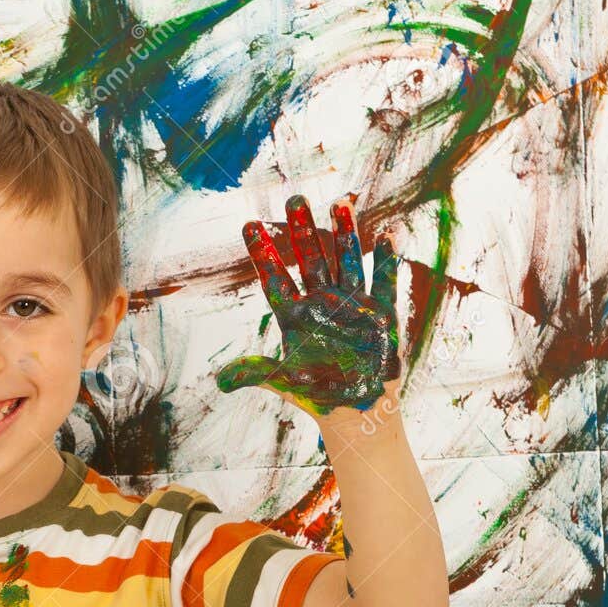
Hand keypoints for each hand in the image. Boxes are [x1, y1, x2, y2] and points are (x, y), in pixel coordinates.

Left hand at [215, 194, 399, 416]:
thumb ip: (255, 373)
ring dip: (344, 233)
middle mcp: (322, 303)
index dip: (263, 252)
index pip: (275, 277)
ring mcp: (352, 305)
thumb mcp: (284, 382)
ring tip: (340, 202)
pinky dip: (386, 261)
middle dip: (302, 229)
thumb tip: (219, 381)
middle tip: (294, 197)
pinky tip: (388, 234)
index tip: (249, 223)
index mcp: (295, 315)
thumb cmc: (318, 395)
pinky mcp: (380, 315)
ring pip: (347, 260)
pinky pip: (383, 282)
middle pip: (311, 258)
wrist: (357, 409)